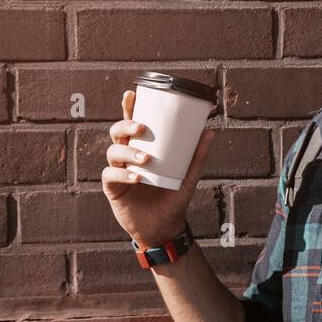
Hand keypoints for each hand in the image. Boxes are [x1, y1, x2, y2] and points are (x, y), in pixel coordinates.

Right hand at [101, 89, 214, 246]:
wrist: (164, 227)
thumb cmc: (173, 198)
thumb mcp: (188, 175)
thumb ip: (197, 155)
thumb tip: (210, 131)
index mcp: (141, 148)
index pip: (132, 124)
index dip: (129, 108)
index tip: (132, 94)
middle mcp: (126, 156)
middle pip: (117, 133)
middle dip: (126, 125)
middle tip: (142, 128)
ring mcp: (117, 171)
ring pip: (113, 152)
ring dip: (128, 152)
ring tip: (146, 159)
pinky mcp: (112, 189)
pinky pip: (111, 176)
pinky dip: (123, 174)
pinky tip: (136, 177)